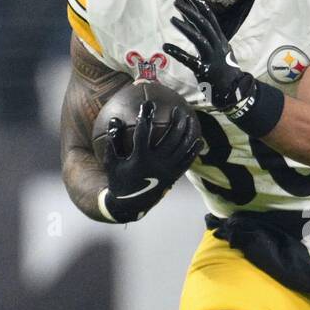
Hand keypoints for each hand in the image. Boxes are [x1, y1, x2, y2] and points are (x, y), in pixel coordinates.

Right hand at [102, 99, 201, 222]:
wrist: (130, 205)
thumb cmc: (118, 180)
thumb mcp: (111, 162)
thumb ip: (113, 141)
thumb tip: (115, 119)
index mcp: (140, 158)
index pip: (144, 132)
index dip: (146, 116)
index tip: (149, 104)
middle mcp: (156, 164)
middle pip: (171, 137)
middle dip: (176, 121)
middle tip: (178, 109)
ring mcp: (167, 170)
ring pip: (182, 148)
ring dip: (188, 132)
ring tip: (190, 119)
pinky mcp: (174, 176)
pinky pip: (187, 161)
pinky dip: (194, 150)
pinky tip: (199, 139)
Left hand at [163, 0, 252, 109]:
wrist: (234, 90)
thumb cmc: (224, 69)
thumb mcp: (220, 49)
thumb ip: (208, 36)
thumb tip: (193, 19)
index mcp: (220, 40)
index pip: (210, 18)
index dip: (200, 5)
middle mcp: (217, 46)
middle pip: (204, 24)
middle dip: (191, 11)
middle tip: (177, 2)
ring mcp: (211, 58)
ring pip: (199, 39)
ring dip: (186, 27)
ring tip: (173, 18)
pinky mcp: (204, 70)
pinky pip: (189, 60)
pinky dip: (177, 52)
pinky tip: (165, 46)